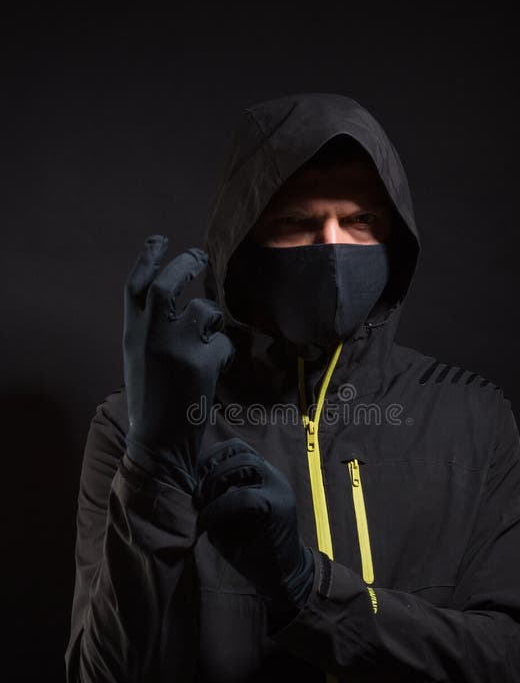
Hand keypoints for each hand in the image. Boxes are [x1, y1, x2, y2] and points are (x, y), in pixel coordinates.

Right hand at [123, 235, 233, 493]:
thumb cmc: (152, 402)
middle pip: (166, 286)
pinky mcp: (199, 364)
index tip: (159, 239)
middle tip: (200, 255)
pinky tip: (216, 369)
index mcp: (132, 335)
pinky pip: (221, 344)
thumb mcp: (141, 360)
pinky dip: (223, 353)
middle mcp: (149, 336)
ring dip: (212, 320)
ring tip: (210, 339)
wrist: (157, 443)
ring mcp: (174, 348)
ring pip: (203, 312)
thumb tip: (181, 307)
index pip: (135, 287)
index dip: (148, 259)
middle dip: (184, 264)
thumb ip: (153, 332)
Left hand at [196, 438, 314, 622]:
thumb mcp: (230, 516)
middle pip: (239, 451)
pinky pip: (243, 497)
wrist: (281, 575)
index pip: (237, 447)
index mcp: (263, 476)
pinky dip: (219, 508)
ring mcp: (278, 490)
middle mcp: (273, 477)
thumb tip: (190, 484)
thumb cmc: (251, 546)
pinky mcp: (277, 508)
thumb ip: (217, 495)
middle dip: (211, 470)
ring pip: (244, 464)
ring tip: (204, 505)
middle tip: (197, 496)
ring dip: (216, 482)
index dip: (212, 457)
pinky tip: (207, 523)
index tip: (196, 480)